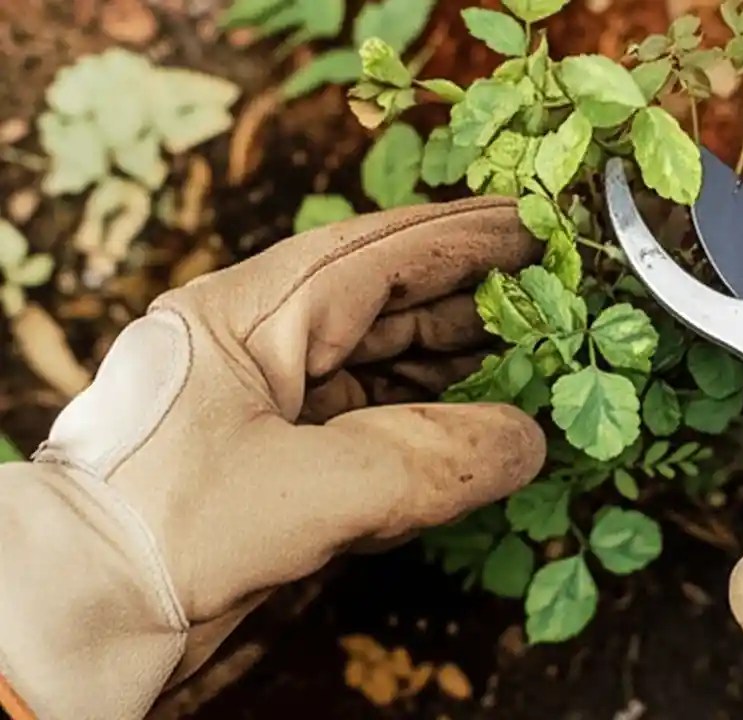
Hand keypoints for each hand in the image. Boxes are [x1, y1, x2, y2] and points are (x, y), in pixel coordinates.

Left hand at [0, 197, 546, 719]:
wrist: (83, 615)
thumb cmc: (168, 534)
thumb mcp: (315, 489)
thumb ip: (433, 459)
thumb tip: (527, 440)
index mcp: (251, 315)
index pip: (378, 256)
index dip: (463, 240)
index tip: (533, 228)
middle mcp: (261, 344)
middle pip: (386, 304)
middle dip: (471, 304)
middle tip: (550, 304)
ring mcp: (268, 400)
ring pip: (379, 364)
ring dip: (453, 368)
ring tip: (527, 366)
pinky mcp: (276, 453)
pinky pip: (366, 420)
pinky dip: (422, 424)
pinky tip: (472, 429)